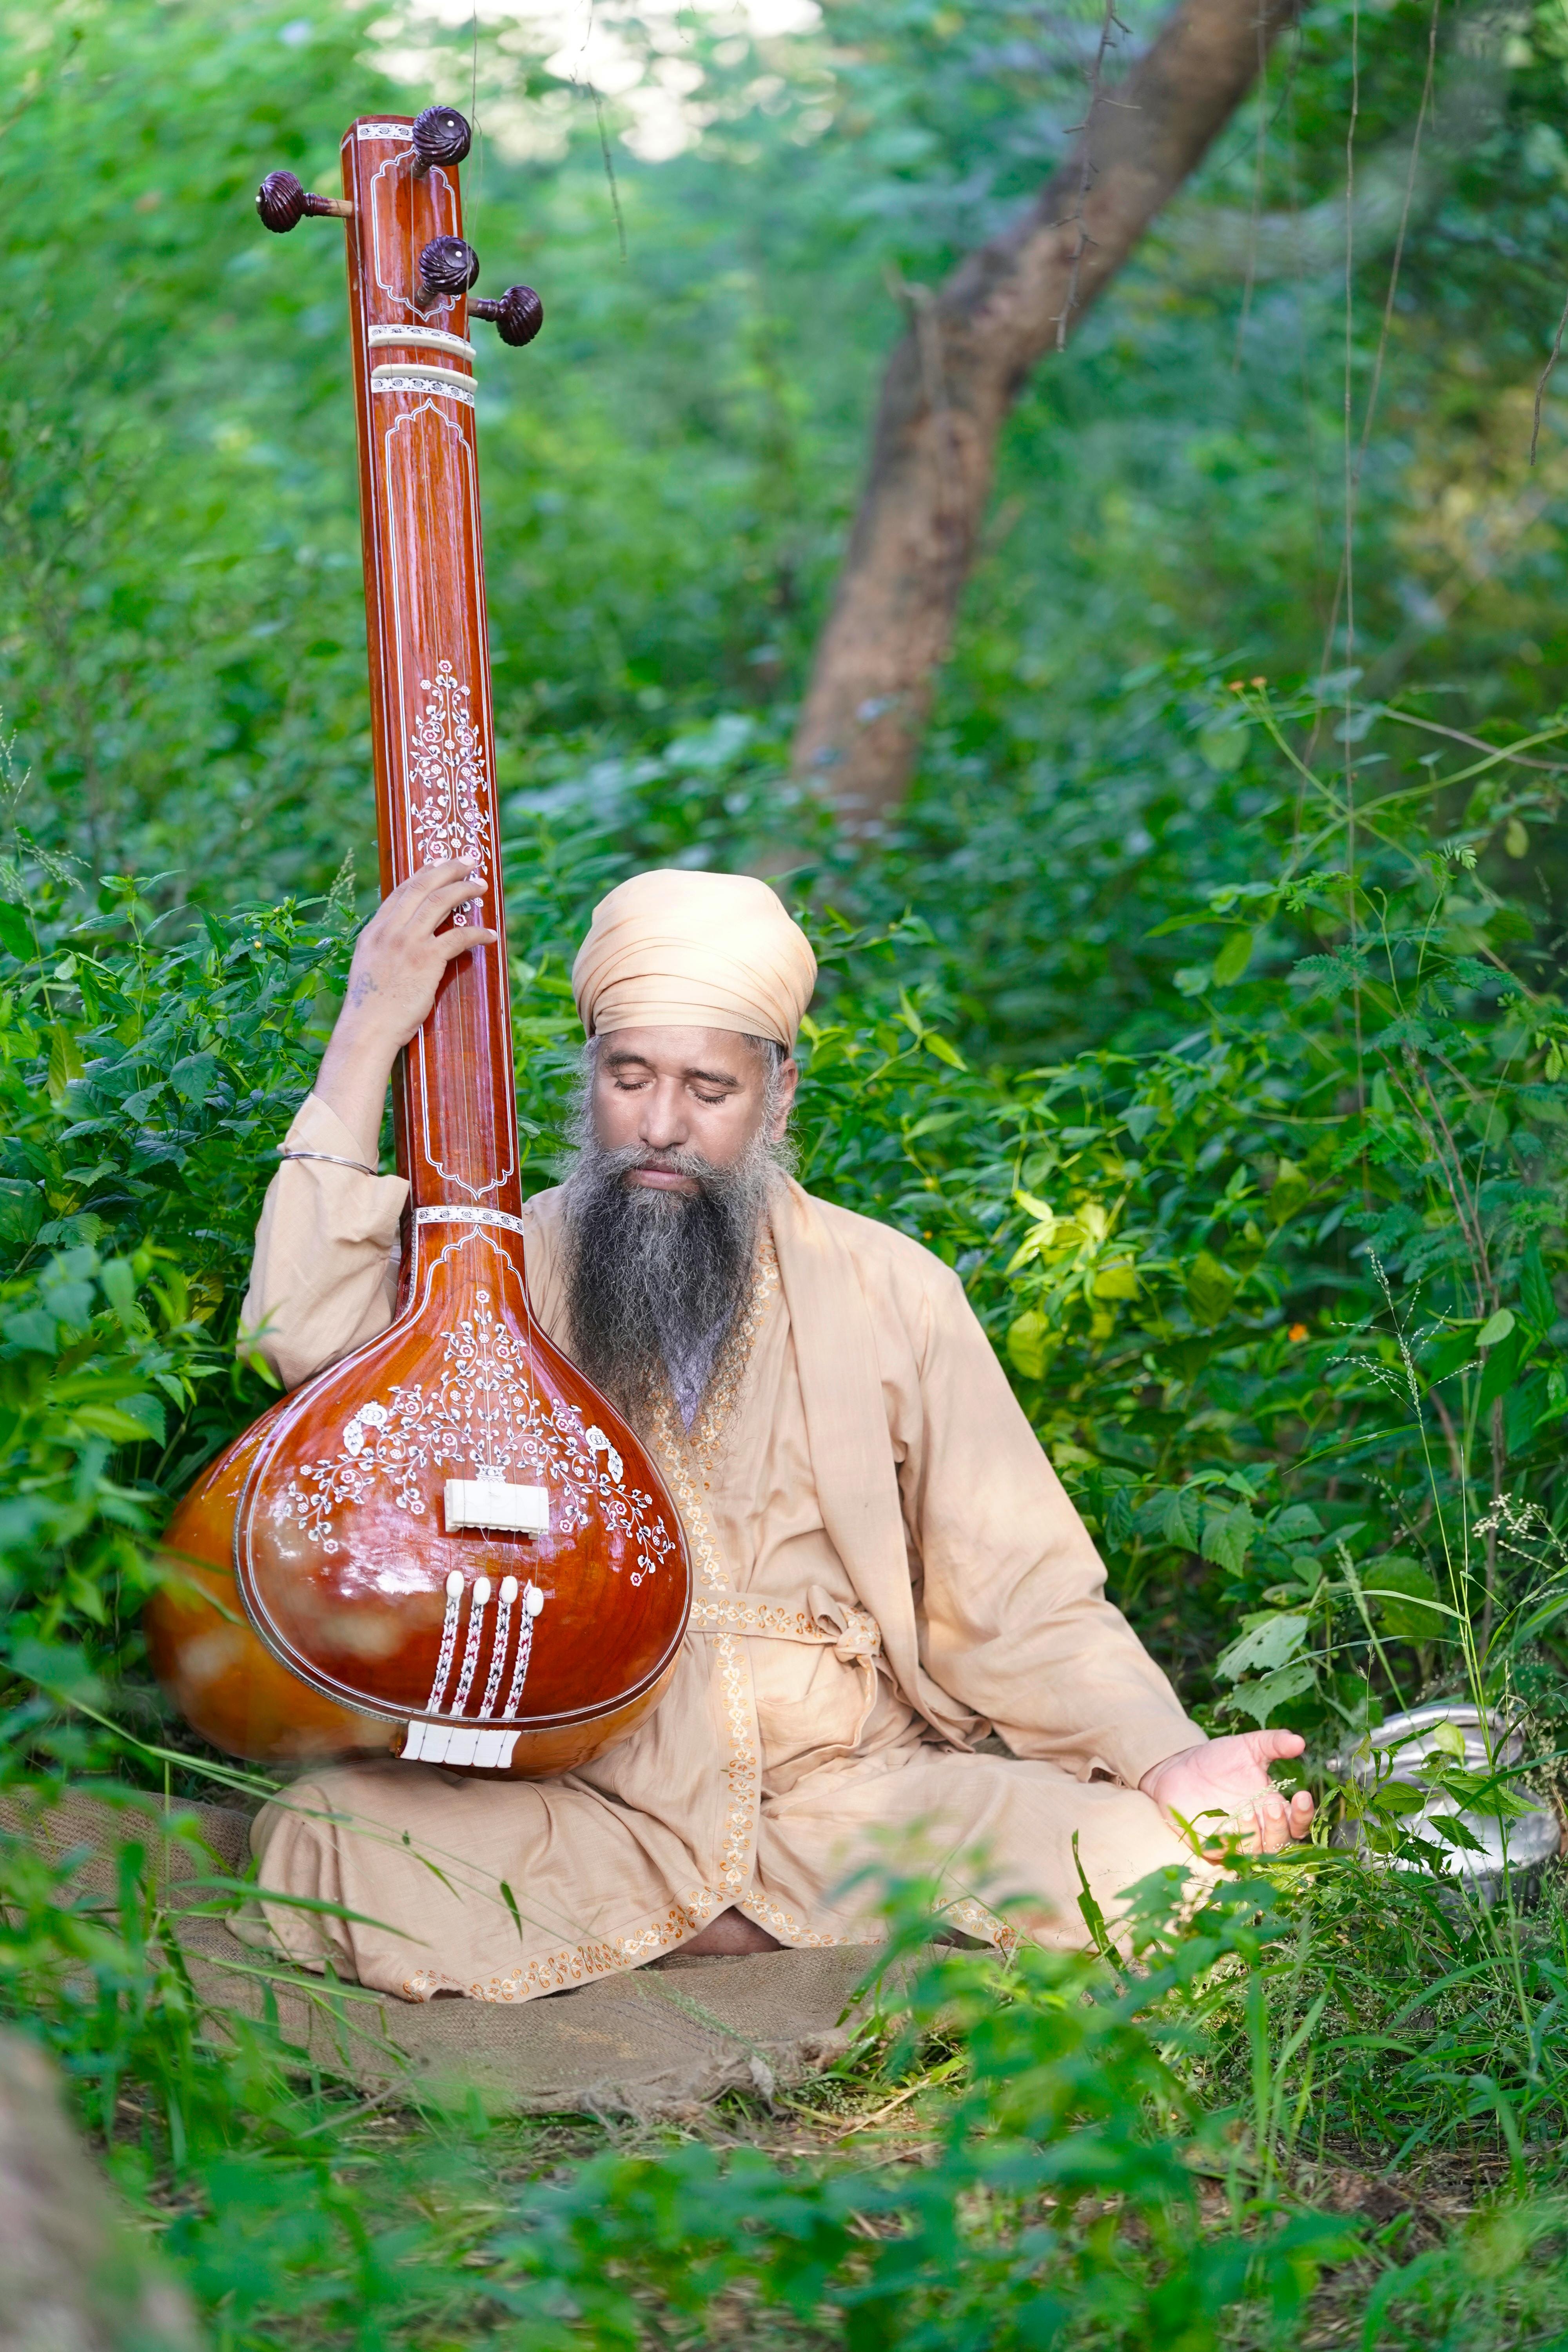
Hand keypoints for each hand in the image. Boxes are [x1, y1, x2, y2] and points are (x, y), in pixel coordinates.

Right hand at [313, 861, 498, 1160]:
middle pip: (422, 887)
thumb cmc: (370, 1009)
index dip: (423, 875)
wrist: (368, 1030)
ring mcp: (407, 943)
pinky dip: (476, 932)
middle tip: (468, 860)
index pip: (400, 892)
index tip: (440, 864)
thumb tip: (402, 944)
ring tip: (481, 885)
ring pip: (440, 902)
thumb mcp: (370, 969)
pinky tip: (489, 933)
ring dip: (463, 889)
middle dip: (447, 869)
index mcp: (373, 932)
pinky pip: (458, 936)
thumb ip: (384, 951)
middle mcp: (389, 931)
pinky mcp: (426, 960)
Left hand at [1139, 1730, 1314, 1855]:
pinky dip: (1229, 1845)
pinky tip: (1227, 1828)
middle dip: (1280, 1827)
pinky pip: (1225, 1854)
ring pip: (1256, 1852)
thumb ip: (1274, 1743)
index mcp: (1272, 1807)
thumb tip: (1299, 1741)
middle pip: (1281, 1843)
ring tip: (1246, 1810)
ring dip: (1255, 1835)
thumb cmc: (1219, 1758)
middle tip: (1271, 1806)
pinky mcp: (1211, 1845)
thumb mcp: (1248, 1747)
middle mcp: (1258, 1829)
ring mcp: (1236, 1840)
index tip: (1302, 1796)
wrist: (1180, 1767)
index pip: (1298, 1821)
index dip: (1304, 1814)